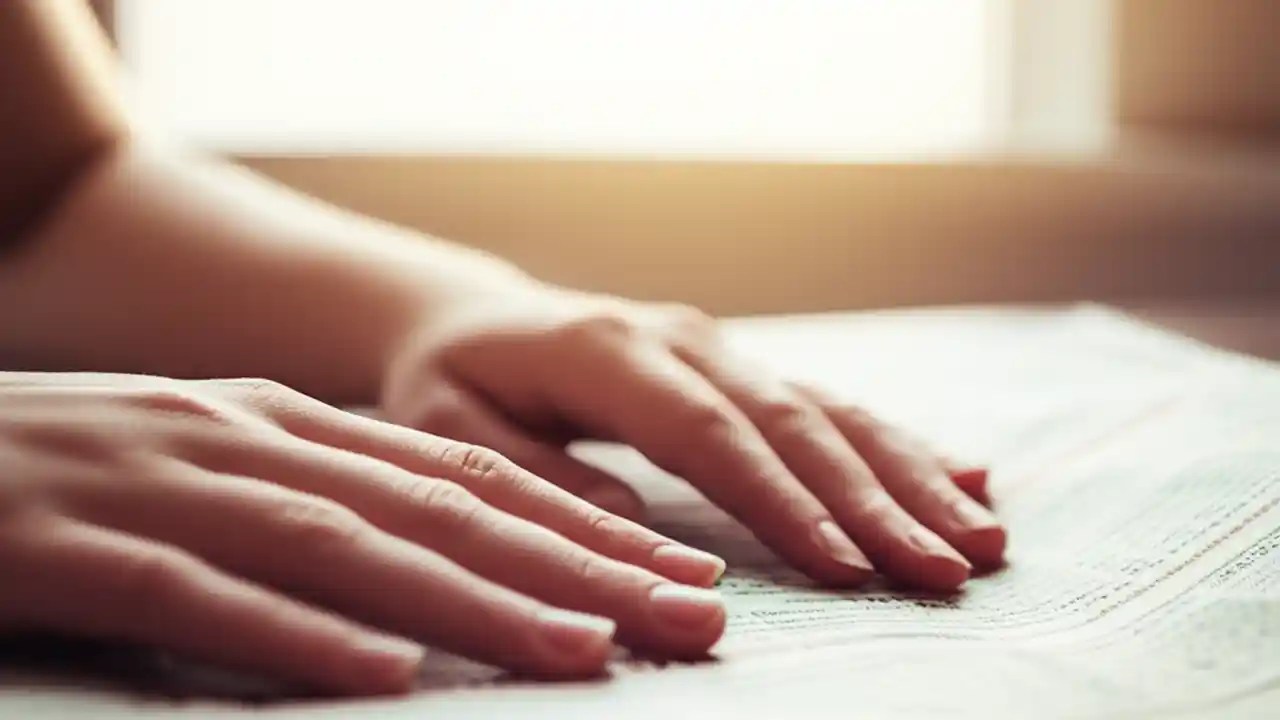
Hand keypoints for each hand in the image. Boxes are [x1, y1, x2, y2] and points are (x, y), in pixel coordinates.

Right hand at [0, 374, 727, 695]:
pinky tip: (385, 678)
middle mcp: (246, 441)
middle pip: (440, 508)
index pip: (467, 476)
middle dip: (578, 565)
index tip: (679, 569)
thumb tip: (439, 571)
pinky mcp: (70, 547)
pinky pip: (199, 601)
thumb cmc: (71, 473)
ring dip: (476, 602)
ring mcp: (162, 487)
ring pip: (347, 547)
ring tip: (584, 651)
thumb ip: (319, 505)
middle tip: (689, 615)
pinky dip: (297, 638)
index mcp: (288, 424)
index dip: (583, 524)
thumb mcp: (214, 469)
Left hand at [383, 285, 1004, 591]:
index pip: (710, 433)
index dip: (780, 500)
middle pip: (793, 423)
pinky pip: (830, 404)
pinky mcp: (740, 369)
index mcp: (610, 352)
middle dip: (875, 500)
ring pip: (831, 411)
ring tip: (981, 538)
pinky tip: (970, 475)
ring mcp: (720, 350)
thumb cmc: (452, 379)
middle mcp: (684, 341)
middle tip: (946, 570)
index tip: (845, 565)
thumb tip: (635, 529)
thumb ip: (535, 475)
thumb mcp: (451, 426)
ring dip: (910, 476)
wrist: (472, 318)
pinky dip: (901, 444)